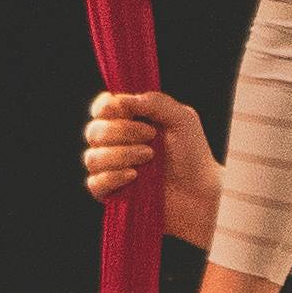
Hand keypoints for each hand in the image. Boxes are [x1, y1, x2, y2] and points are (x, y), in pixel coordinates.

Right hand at [82, 86, 221, 246]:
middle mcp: (114, 142)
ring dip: (122, 154)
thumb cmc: (192, 154)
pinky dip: (113, 177)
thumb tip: (123, 100)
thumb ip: (156, 102)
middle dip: (122, 131)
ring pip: (92, 158)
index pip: (101, 107)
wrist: (199, 190)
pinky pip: (95, 183)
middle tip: (151, 136)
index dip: (108, 107)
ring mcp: (110, 168)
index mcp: (129, 120)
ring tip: (149, 157)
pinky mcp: (110, 192)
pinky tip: (134, 176)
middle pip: (94, 131)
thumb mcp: (182, 119)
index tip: (130, 111)